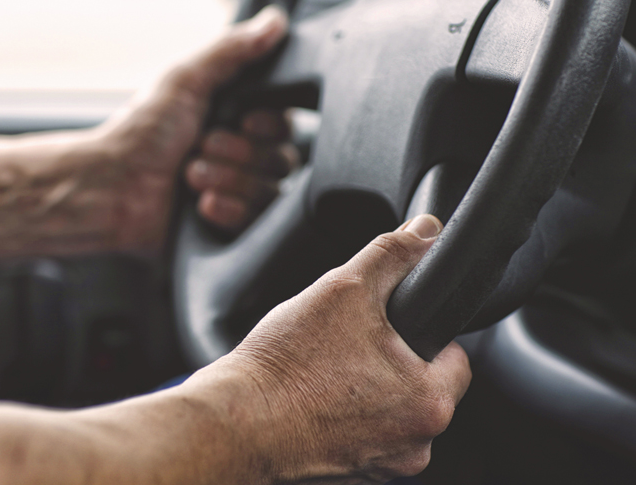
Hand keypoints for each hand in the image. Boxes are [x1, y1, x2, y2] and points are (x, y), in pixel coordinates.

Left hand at [96, 6, 289, 251]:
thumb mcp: (185, 80)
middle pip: (282, 160)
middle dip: (240, 155)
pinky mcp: (229, 228)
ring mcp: (236, 195)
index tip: (245, 122)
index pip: (286, 125)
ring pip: (272, 193)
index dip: (270, 126)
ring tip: (191, 176)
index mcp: (236, 121)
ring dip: (231, 181)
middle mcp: (241, 158)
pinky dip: (229, 210)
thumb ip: (232, 50)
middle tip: (201, 147)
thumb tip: (275, 20)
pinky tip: (201, 205)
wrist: (112, 190)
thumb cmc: (140, 134)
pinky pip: (257, 223)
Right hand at [186, 214, 471, 482]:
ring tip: (326, 370)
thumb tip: (426, 230)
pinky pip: (363, 434)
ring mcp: (383, 466)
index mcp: (430, 402)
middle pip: (422, 386)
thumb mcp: (344, 289)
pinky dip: (346, 416)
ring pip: (390, 411)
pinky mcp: (352, 475)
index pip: (456, 356)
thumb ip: (392, 254)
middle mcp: (415, 445)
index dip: (423, 330)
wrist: (235, 420)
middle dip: (391, 360)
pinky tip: (315, 397)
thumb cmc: (286, 366)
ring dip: (368, 389)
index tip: (389, 325)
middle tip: (348, 343)